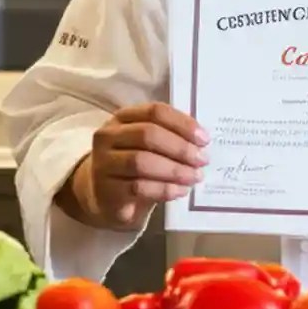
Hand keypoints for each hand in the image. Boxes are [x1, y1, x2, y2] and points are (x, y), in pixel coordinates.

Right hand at [56, 103, 209, 230]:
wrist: (105, 197)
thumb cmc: (134, 164)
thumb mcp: (149, 145)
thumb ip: (171, 137)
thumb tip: (201, 142)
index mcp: (123, 117)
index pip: (155, 111)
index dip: (182, 123)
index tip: (204, 139)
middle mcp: (108, 137)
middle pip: (148, 135)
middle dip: (180, 148)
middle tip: (202, 160)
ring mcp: (103, 163)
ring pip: (142, 162)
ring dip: (174, 170)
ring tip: (194, 177)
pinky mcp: (106, 190)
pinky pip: (139, 187)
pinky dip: (164, 189)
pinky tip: (180, 191)